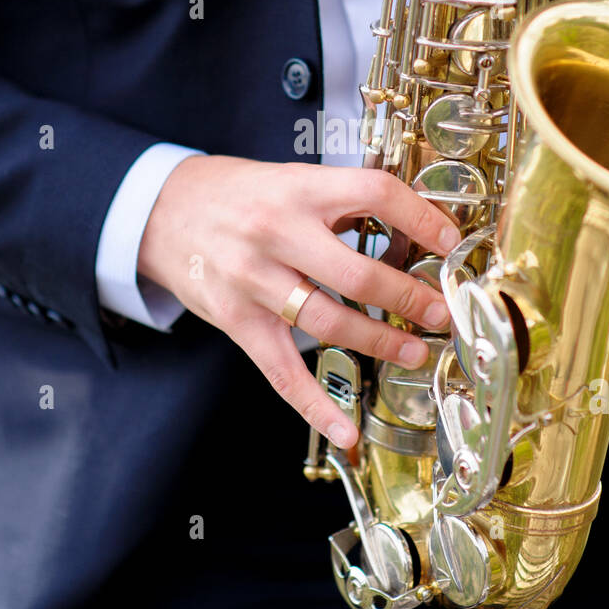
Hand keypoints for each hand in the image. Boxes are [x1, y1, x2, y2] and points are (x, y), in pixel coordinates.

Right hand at [137, 156, 460, 448]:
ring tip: (414, 353)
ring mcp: (253, 281)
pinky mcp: (237, 322)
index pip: (372, 193)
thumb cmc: (234, 193)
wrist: (158, 210)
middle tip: (441, 312)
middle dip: (407, 297)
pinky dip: (316, 405)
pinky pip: (281, 372)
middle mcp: (275, 235)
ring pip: (326, 321)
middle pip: (354, 272)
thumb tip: (410, 232)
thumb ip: (340, 203)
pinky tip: (346, 430)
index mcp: (297, 188)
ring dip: (377, 342)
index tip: (450, 239)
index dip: (420, 216)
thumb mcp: (289, 178)